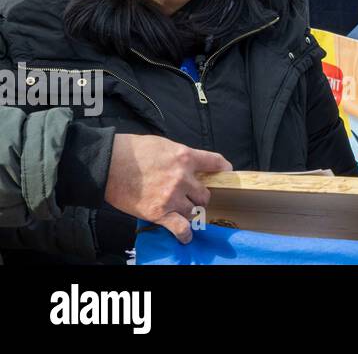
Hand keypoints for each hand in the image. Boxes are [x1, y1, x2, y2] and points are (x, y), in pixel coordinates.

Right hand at [103, 134, 231, 243]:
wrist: (107, 164)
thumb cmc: (132, 151)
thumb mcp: (164, 145)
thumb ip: (180, 157)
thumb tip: (189, 165)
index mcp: (185, 157)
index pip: (215, 162)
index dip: (222, 169)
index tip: (224, 172)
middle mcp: (182, 177)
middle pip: (204, 193)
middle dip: (199, 196)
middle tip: (191, 197)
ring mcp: (171, 196)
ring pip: (193, 210)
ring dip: (189, 211)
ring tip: (181, 211)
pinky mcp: (158, 212)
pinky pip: (180, 227)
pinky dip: (185, 234)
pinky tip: (186, 237)